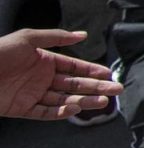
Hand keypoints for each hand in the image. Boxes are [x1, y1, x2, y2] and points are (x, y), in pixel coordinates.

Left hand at [0, 29, 121, 120]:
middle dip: (96, 87)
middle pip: (74, 84)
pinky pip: (45, 112)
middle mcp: (42, 79)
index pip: (74, 67)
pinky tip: (75, 107)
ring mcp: (33, 94)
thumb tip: (83, 35)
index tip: (109, 74)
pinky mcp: (22, 109)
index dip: (92, 70)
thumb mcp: (27, 38)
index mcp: (45, 61)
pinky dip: (61, 111)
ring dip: (84, 100)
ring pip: (64, 99)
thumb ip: (56, 37)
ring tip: (103, 102)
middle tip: (117, 90)